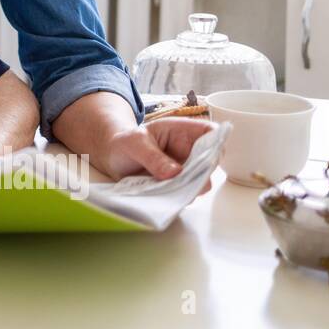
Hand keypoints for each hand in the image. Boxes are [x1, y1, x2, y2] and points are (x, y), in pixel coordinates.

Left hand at [98, 117, 216, 192]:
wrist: (113, 157)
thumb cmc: (125, 142)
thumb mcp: (135, 143)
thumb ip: (153, 157)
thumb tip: (175, 173)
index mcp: (182, 131)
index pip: (211, 132)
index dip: (215, 144)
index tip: (207, 159)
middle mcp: (188, 151)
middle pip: (211, 161)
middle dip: (202, 173)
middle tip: (184, 181)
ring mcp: (185, 170)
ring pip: (200, 181)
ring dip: (190, 188)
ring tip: (170, 190)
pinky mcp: (178, 186)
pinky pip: (186, 194)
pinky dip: (178, 197)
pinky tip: (165, 197)